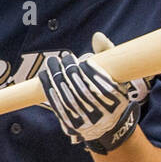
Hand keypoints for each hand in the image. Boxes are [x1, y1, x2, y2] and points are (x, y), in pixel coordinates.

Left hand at [38, 31, 138, 153]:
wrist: (106, 124)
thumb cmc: (110, 90)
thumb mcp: (116, 70)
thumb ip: (108, 52)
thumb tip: (97, 36)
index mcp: (115, 100)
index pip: (97, 81)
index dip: (86, 69)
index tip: (80, 60)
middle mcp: (101, 112)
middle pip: (80, 88)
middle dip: (69, 70)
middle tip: (64, 58)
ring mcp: (85, 121)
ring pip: (66, 96)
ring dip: (56, 76)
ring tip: (52, 62)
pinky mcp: (71, 125)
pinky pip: (56, 105)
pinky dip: (48, 88)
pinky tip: (44, 75)